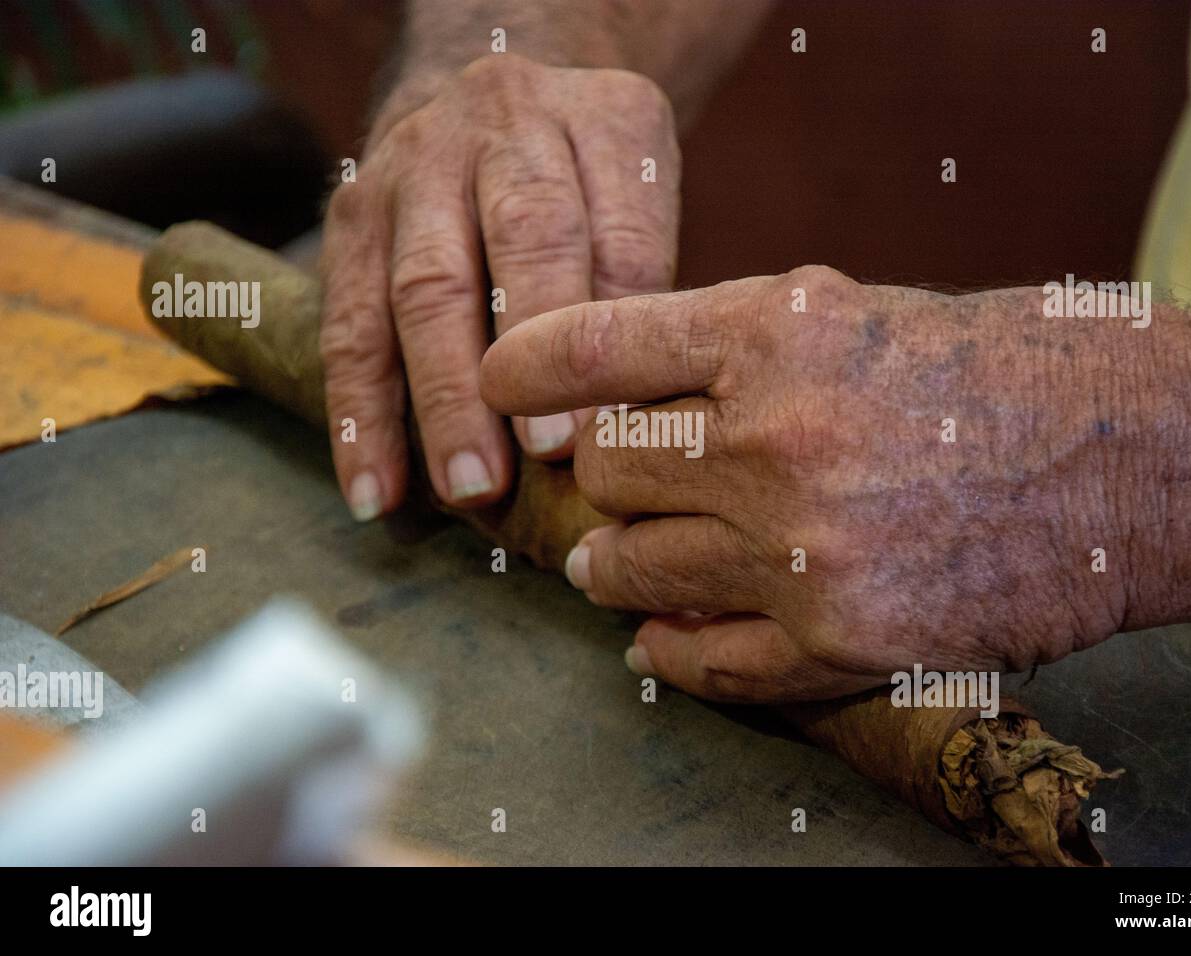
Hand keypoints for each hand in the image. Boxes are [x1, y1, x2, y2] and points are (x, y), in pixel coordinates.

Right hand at [320, 53, 680, 518]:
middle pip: (516, 245)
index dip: (603, 332)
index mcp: (604, 120)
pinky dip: (359, 416)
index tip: (603, 426)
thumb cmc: (593, 179)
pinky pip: (348, 324)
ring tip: (466, 490)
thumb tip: (633, 420)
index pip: (614, 233)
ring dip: (442, 401)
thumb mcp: (646, 195)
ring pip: (422, 290)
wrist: (493, 94)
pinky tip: (373, 491)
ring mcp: (416, 164)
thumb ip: (640, 285)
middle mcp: (505, 125)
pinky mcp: (352, 213)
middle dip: (523, 361)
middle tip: (541, 457)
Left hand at [480, 268, 1158, 702]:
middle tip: (620, 487)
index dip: (524, 365)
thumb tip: (617, 395)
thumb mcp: (853, 313)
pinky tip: (662, 640)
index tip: (499, 383)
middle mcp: (773, 437)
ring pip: (629, 568)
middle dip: (603, 477)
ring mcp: (798, 547)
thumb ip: (731, 347)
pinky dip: (668, 652)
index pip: (593, 346)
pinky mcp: (834, 641)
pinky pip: (697, 661)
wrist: (1126, 459)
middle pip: (601, 469)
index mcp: (773, 332)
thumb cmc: (993, 369)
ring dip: (616, 568)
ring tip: (619, 567)